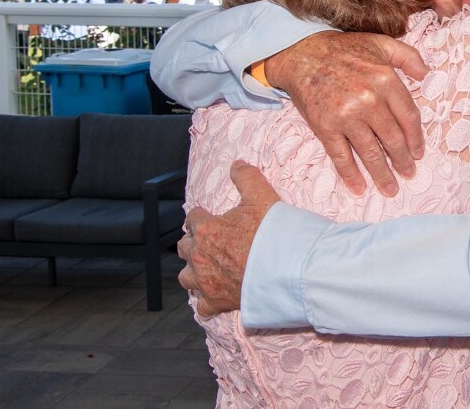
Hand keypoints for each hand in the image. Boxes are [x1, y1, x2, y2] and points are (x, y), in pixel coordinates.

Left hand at [178, 161, 280, 317]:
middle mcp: (200, 255)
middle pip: (184, 247)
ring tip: (205, 268)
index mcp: (206, 229)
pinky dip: (205, 301)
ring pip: (186, 277)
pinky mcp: (216, 302)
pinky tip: (213, 295)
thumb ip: (246, 177)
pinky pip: (201, 306)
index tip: (207, 217)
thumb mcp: (262, 196)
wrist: (286, 269)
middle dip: (193, 242)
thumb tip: (236, 164)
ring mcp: (206, 281)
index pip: (193, 218)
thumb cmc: (273, 233)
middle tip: (208, 241)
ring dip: (193, 271)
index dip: (200, 216)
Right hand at [264, 31, 428, 195]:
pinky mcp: (325, 127)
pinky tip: (358, 187)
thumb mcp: (381, 43)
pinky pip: (341, 156)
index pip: (409, 118)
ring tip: (390, 188)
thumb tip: (428, 75)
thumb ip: (408, 57)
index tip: (418, 153)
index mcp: (386, 80)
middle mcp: (369, 100)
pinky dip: (350, 175)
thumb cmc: (344, 49)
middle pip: (393, 140)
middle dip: (403, 161)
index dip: (416, 139)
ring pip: (370, 152)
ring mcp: (346, 116)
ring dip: (382, 174)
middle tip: (408, 173)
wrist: (302, 52)